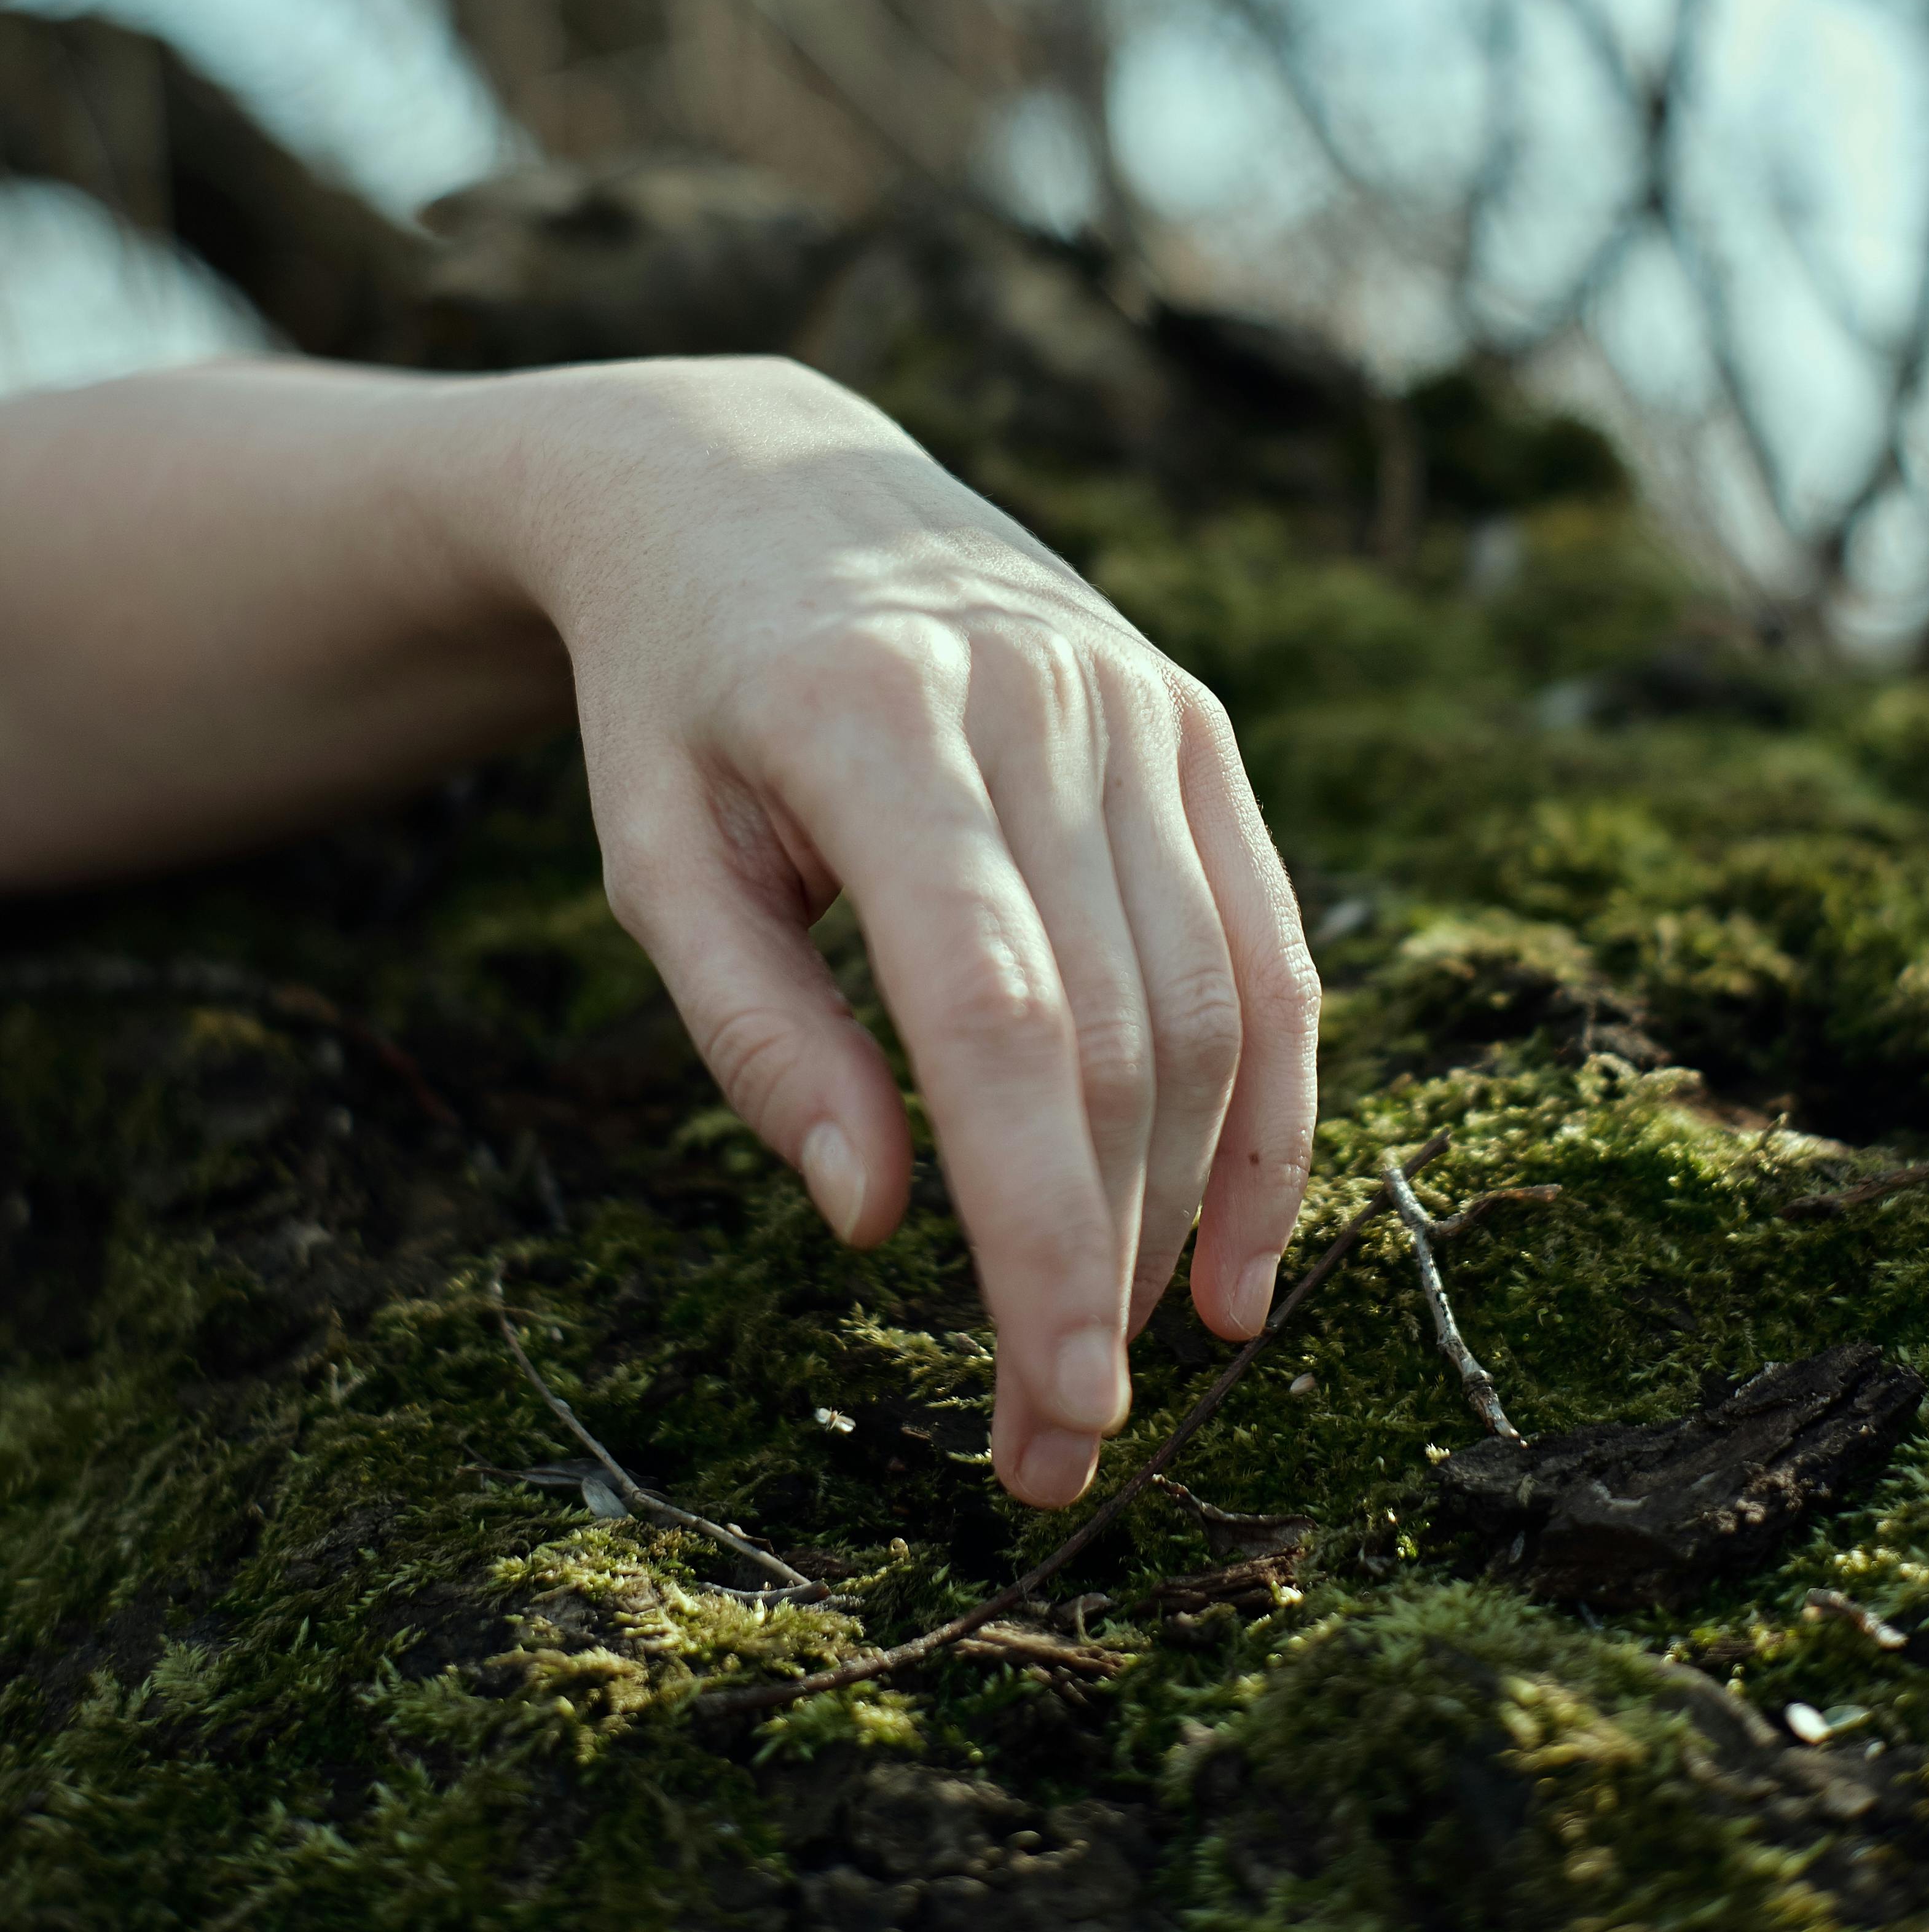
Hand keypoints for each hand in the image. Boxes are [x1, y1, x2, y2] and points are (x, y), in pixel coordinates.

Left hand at [513, 357, 1319, 1507]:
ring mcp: (1133, 700)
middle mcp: (1034, 698)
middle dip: (1096, 1266)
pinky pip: (1268, 939)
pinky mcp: (1192, 721)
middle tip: (1048, 1445)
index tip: (1053, 1409)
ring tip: (1120, 1363)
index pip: (998, 1017)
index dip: (1038, 1226)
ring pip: (1211, 1001)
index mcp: (873, 722)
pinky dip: (1273, 1106)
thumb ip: (755, 1031)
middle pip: (1116, 1035)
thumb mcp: (651, 850)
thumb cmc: (680, 697)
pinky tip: (1241, 1250)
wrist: (760, 486)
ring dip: (1186, 1212)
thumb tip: (875, 1221)